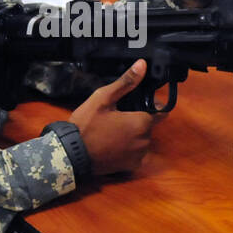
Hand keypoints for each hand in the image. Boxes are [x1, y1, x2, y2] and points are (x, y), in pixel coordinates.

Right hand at [68, 60, 157, 175]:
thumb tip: (143, 64)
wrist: (71, 154)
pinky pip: (135, 154)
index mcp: (142, 122)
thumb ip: (126, 82)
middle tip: (117, 117)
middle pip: (148, 126)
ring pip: (142, 140)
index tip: (136, 104)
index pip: (161, 112)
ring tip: (112, 131)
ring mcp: (138, 156)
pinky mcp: (130, 167)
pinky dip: (128, 149)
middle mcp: (145, 141)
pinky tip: (112, 144)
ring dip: (133, 136)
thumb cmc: (87, 124)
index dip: (151, 106)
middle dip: (137, 121)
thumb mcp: (103, 98)